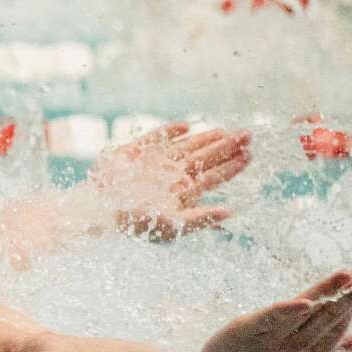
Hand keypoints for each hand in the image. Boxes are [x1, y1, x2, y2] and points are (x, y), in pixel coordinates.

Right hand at [93, 123, 251, 241]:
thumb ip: (202, 219)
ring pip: (188, 146)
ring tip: (229, 130)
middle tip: (249, 133)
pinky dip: (172, 130)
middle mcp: (171, 176)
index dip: (232, 165)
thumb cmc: (135, 222)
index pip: (213, 176)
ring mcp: (156, 162)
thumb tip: (232, 213)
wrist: (100, 210)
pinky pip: (158, 136)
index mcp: (182, 193)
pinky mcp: (137, 151)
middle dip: (228, 147)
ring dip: (209, 137)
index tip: (251, 154)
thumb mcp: (173, 226)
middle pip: (206, 159)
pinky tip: (188, 125)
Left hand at [183, 270, 351, 351]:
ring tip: (347, 275)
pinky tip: (304, 301)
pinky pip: (269, 318)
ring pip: (304, 314)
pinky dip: (286, 310)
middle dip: (350, 296)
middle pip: (326, 318)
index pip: (337, 328)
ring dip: (327, 293)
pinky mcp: (244, 331)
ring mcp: (270, 343)